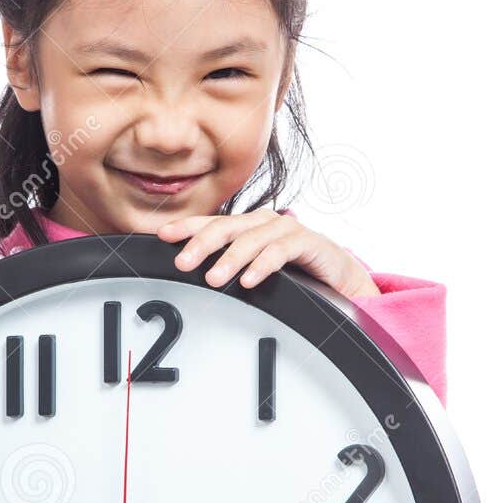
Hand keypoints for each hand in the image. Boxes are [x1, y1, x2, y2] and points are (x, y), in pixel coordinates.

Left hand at [157, 209, 379, 298]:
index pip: (211, 222)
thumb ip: (230, 266)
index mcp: (248, 226)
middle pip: (226, 227)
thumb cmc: (295, 272)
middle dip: (201, 243)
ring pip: (251, 240)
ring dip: (230, 259)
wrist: (340, 276)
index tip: (162, 235)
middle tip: (182, 262)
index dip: (186, 227)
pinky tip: (248, 280)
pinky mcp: (309, 242)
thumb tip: (192, 275)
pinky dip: (262, 265)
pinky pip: (280, 251)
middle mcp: (264, 222)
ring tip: (213, 278)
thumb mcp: (256, 268)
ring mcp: (287, 229)